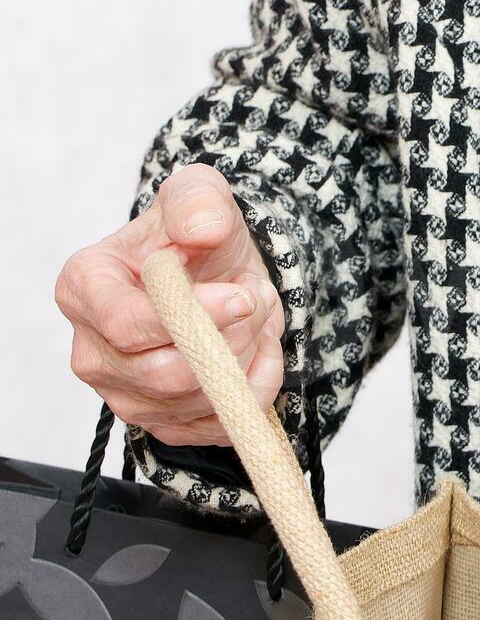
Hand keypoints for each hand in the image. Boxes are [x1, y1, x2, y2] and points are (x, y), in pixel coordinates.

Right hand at [55, 165, 283, 444]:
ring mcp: (123, 395)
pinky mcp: (161, 425)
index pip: (127, 326)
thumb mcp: (198, 194)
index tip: (241, 296)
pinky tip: (252, 346)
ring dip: (247, 354)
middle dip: (230, 336)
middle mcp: (92, 351)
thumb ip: (198, 203)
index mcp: (84, 288)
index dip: (193, 317)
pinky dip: (254, 386)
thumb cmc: (193, 232)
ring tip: (251, 312)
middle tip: (255, 297)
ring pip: (199, 400)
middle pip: (166, 374)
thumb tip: (201, 229)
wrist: (215, 268)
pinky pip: (221, 424)